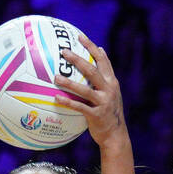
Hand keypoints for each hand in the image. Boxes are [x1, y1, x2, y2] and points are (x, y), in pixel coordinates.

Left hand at [57, 32, 124, 146]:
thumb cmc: (109, 113)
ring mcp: (103, 103)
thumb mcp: (111, 93)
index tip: (79, 36)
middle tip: (64, 52)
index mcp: (112, 83)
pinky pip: (80, 107)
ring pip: (84, 89)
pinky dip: (68, 102)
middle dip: (78, 60)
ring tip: (55, 77)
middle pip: (92, 71)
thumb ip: (105, 75)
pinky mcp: (97, 115)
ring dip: (69, 82)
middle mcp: (109, 91)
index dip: (92, 47)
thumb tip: (101, 50)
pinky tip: (56, 98)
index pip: (102, 60)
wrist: (116, 136)